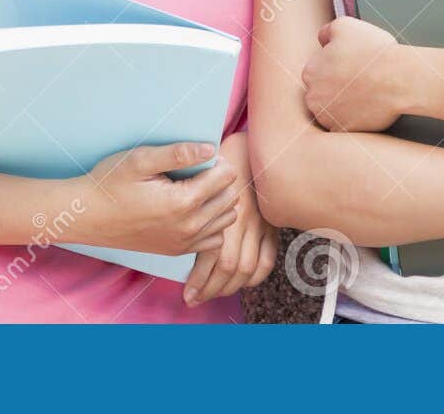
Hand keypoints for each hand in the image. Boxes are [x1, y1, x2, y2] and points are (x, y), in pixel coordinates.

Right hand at [73, 142, 238, 257]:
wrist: (88, 217)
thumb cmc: (110, 183)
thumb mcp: (140, 160)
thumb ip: (177, 153)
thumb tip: (210, 148)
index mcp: (183, 202)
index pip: (226, 177)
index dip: (218, 161)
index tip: (202, 155)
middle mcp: (189, 227)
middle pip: (230, 198)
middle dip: (222, 179)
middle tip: (201, 167)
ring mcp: (185, 243)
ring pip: (227, 219)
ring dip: (220, 201)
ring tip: (199, 186)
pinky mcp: (178, 251)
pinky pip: (214, 239)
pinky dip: (213, 223)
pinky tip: (195, 209)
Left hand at [182, 133, 277, 305]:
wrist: (257, 143)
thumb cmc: (224, 152)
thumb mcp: (195, 166)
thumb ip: (184, 184)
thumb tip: (172, 211)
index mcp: (221, 211)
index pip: (212, 258)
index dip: (199, 280)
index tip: (188, 294)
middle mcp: (242, 223)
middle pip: (228, 268)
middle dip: (211, 288)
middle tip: (195, 299)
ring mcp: (259, 225)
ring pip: (247, 267)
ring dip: (231, 286)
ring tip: (214, 294)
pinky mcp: (271, 226)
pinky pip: (267, 258)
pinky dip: (256, 275)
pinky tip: (243, 281)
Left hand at [302, 16, 407, 132]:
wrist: (398, 78)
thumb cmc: (374, 52)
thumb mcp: (345, 26)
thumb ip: (326, 31)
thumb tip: (321, 40)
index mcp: (310, 71)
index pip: (317, 71)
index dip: (335, 68)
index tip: (350, 68)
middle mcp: (313, 96)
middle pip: (321, 92)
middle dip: (336, 88)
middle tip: (358, 82)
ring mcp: (327, 116)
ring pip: (330, 111)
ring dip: (342, 105)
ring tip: (364, 95)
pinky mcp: (343, 130)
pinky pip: (343, 126)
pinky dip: (352, 120)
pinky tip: (365, 109)